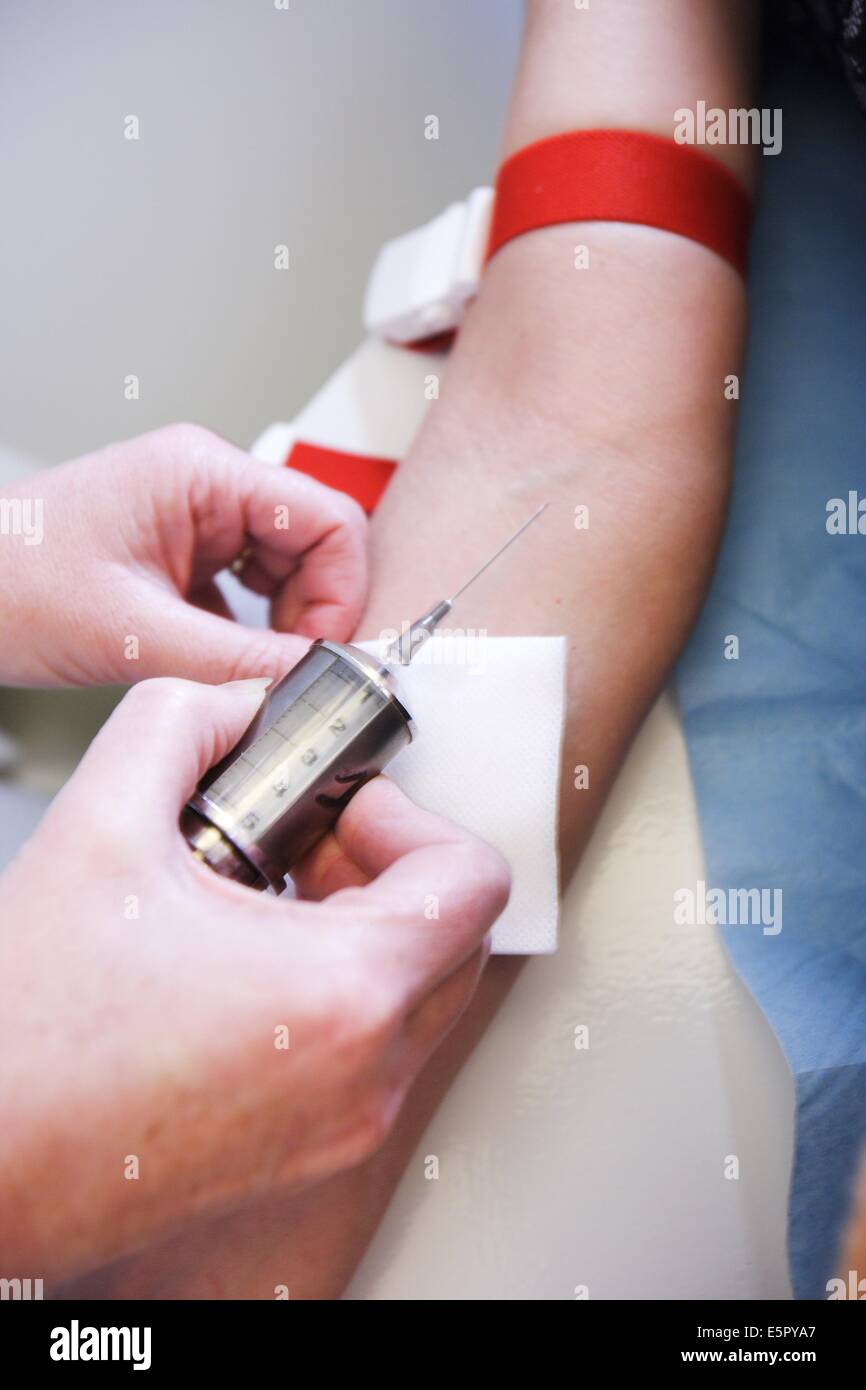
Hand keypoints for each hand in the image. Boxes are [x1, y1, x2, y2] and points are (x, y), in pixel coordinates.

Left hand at [0, 423, 366, 687]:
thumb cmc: (10, 584)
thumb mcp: (136, 635)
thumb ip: (238, 661)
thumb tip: (314, 681)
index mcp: (202, 473)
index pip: (327, 519)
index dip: (341, 592)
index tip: (325, 652)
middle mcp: (205, 486)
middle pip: (315, 546)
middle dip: (314, 613)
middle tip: (293, 670)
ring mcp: (192, 518)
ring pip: (285, 571)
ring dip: (282, 625)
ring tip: (251, 667)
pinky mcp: (179, 553)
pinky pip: (245, 590)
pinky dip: (247, 631)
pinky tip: (219, 658)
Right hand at [0, 675, 509, 1283]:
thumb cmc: (29, 1035)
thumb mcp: (96, 829)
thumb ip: (179, 722)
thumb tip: (236, 702)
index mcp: (343, 991)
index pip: (474, 881)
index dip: (412, 818)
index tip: (341, 809)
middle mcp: (367, 1073)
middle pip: (459, 937)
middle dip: (391, 870)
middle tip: (305, 845)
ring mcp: (346, 1124)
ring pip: (423, 998)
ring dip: (370, 930)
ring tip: (267, 901)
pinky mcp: (311, 1153)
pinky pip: (376, 1052)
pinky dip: (342, 993)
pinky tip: (245, 967)